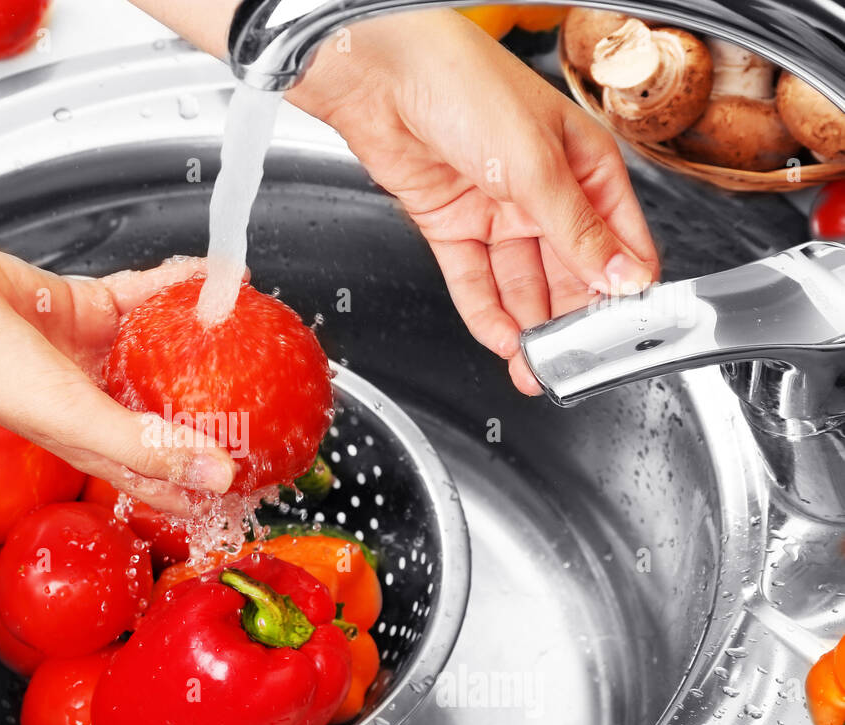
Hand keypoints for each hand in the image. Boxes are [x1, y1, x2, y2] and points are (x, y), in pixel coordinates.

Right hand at [0, 240, 236, 512]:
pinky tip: (205, 278)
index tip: (250, 483)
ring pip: (160, 353)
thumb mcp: (76, 420)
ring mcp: (90, 355)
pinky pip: (141, 298)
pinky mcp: (84, 308)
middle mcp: (94, 404)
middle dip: (213, 412)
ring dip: (200, 342)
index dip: (201, 488)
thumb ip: (148, 447)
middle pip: (168, 415)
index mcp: (89, 446)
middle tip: (264, 399)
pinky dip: (172, 288)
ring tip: (247, 330)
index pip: (158, 481)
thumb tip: (217, 475)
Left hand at [289, 10, 659, 393]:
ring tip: (536, 366)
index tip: (624, 332)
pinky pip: (474, 279)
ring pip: (520, 282)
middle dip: (570, 319)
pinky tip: (502, 339)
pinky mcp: (451, 224)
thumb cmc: (465, 84)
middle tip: (572, 362)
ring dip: (528, 325)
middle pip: (567, 270)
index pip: (617, 240)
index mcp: (584, 164)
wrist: (383, 75)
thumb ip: (575, 228)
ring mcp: (495, 209)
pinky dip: (487, 311)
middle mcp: (543, 189)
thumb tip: (623, 275)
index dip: (623, 288)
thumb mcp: (535, 164)